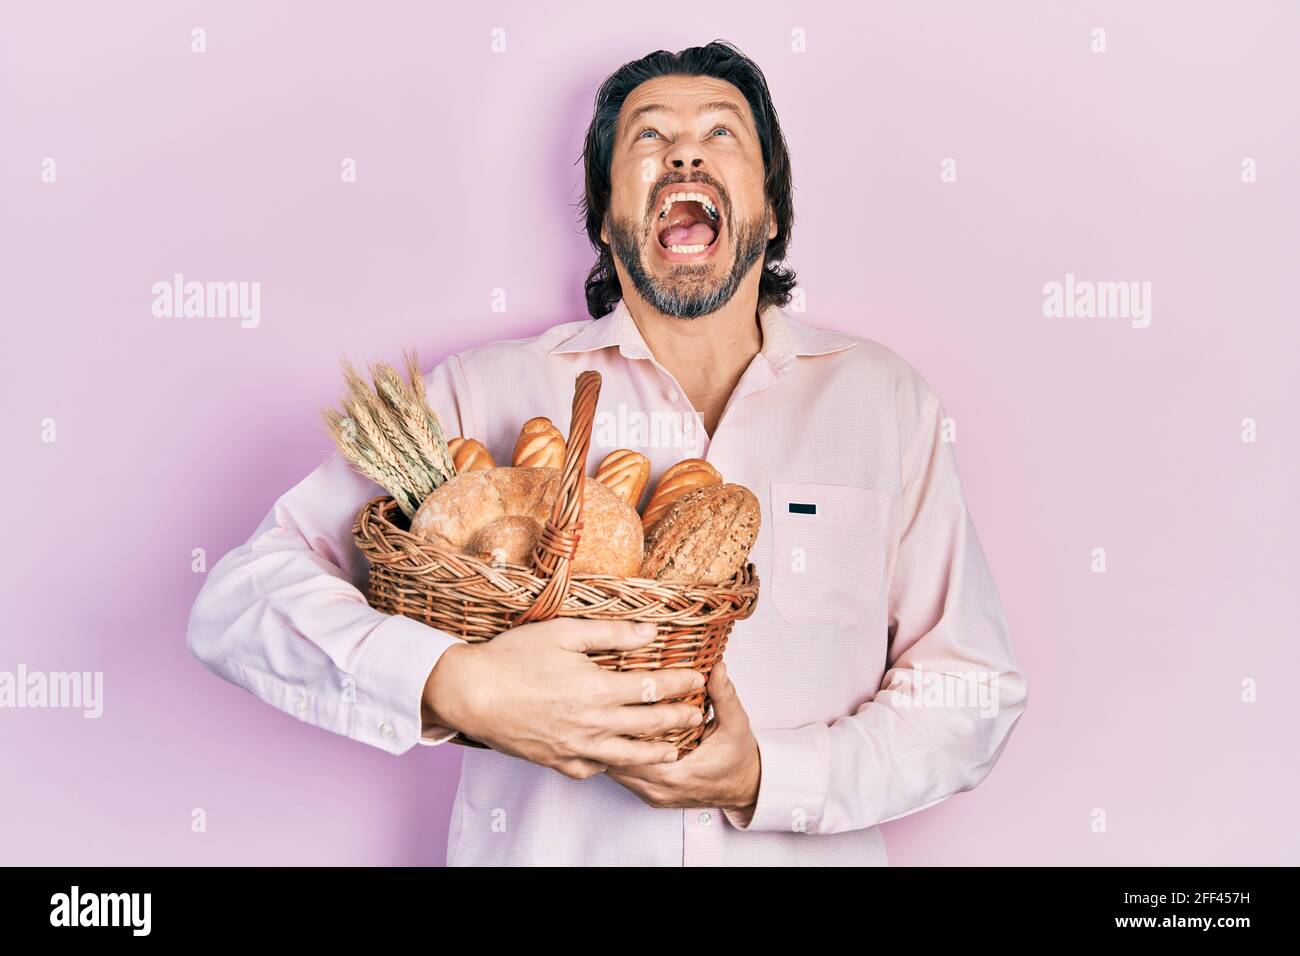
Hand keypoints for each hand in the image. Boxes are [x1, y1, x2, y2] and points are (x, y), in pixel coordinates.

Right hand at [422, 618, 705, 779]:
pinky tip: (621, 760)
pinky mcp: (559, 763)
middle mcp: (593, 724)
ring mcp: (577, 748)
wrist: (471, 694)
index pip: (653, 688)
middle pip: (649, 725)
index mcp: (598, 689)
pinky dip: (614, 766)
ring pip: (629, 757)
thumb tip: (651, 632)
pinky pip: (595, 769)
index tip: (698, 678)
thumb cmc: (513, 658)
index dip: (680, 683)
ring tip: (674, 750)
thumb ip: (611, 634)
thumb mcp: (564, 633)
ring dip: (657, 752)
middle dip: (678, 718)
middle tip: (696, 714)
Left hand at [606, 661, 759, 822]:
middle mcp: (661, 789)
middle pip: (617, 764)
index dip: (620, 729)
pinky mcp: (652, 796)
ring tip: (606, 718)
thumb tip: (717, 668)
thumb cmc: (739, 757)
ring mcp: (654, 795)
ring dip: (611, 747)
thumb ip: (724, 695)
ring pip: (617, 773)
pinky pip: (626, 778)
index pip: (633, 754)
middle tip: (602, 706)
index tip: (613, 704)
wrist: (746, 787)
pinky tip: (618, 737)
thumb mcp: (736, 723)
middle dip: (609, 735)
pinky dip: (620, 758)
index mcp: (677, 774)